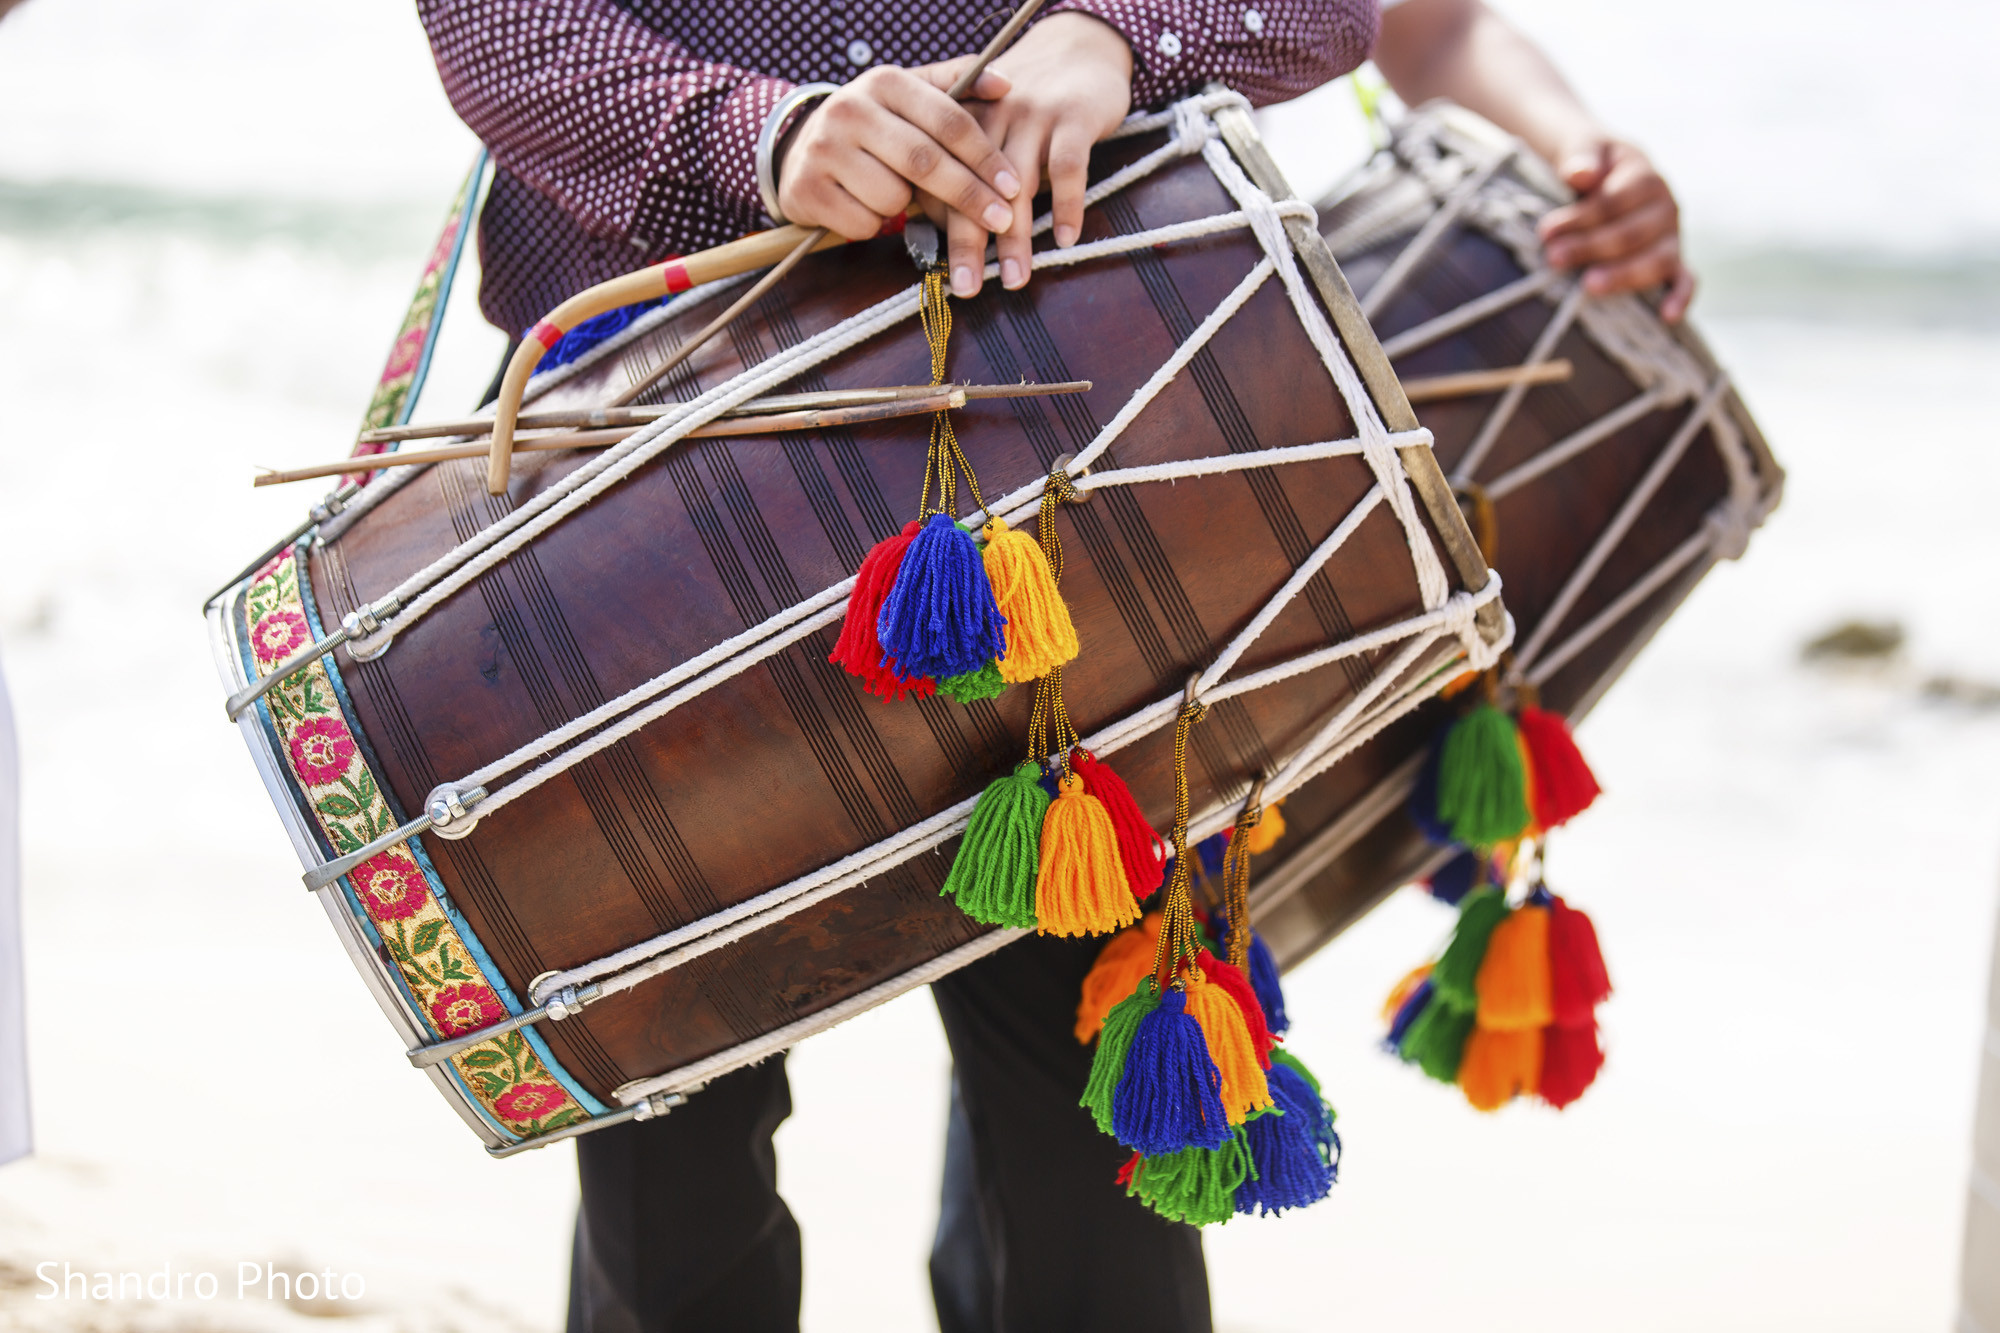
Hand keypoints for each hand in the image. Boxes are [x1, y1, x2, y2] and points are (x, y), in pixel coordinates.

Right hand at [776, 60, 1021, 242]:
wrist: (800, 149)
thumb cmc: (874, 126)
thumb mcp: (909, 96)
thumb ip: (956, 86)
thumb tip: (1005, 83)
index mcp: (884, 82)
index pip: (947, 119)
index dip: (985, 156)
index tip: (1014, 186)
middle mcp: (850, 109)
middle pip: (924, 162)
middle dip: (969, 196)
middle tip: (1002, 220)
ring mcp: (824, 149)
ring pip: (893, 198)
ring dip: (906, 208)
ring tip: (895, 192)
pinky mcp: (807, 189)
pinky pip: (864, 223)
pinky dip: (874, 223)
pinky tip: (864, 205)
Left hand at [929, 12, 1133, 297]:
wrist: (1079, 49)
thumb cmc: (1028, 106)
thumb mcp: (989, 127)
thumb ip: (967, 170)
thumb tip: (942, 232)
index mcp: (959, 123)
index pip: (939, 181)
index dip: (939, 228)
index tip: (943, 272)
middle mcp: (990, 117)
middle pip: (971, 186)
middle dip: (968, 243)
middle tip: (967, 288)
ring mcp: (1032, 116)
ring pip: (1017, 185)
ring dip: (1015, 237)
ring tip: (1014, 280)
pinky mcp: (1073, 118)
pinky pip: (1067, 169)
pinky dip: (1066, 206)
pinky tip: (1064, 240)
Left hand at [1538, 139, 1695, 321]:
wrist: (1607, 172)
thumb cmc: (1591, 164)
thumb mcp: (1583, 148)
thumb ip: (1581, 155)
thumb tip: (1579, 175)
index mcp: (1646, 178)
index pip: (1614, 202)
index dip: (1581, 217)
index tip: (1545, 231)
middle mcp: (1666, 208)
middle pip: (1632, 233)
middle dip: (1591, 247)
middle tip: (1554, 257)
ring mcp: (1672, 237)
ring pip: (1657, 260)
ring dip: (1623, 275)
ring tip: (1588, 285)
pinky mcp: (1672, 261)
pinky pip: (1685, 279)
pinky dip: (1681, 297)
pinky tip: (1668, 317)